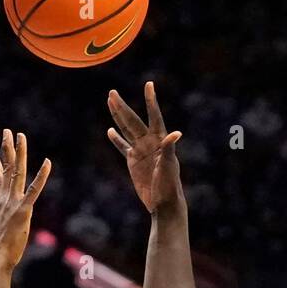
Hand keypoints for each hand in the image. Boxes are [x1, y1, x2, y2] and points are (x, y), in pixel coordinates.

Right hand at [0, 129, 50, 269]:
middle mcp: (3, 199)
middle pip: (6, 169)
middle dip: (8, 149)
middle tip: (8, 132)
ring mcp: (13, 203)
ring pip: (17, 172)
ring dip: (19, 152)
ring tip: (20, 136)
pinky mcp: (24, 210)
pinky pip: (34, 189)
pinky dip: (42, 176)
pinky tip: (47, 162)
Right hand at [107, 82, 182, 212]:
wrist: (163, 202)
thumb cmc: (170, 185)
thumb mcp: (169, 166)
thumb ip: (169, 148)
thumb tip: (176, 133)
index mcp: (159, 140)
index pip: (154, 116)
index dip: (151, 101)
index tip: (148, 84)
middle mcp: (149, 142)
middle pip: (133, 121)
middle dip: (122, 107)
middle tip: (112, 92)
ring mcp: (140, 151)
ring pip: (126, 130)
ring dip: (118, 116)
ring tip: (110, 101)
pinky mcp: (133, 162)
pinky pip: (122, 147)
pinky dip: (116, 139)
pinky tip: (110, 130)